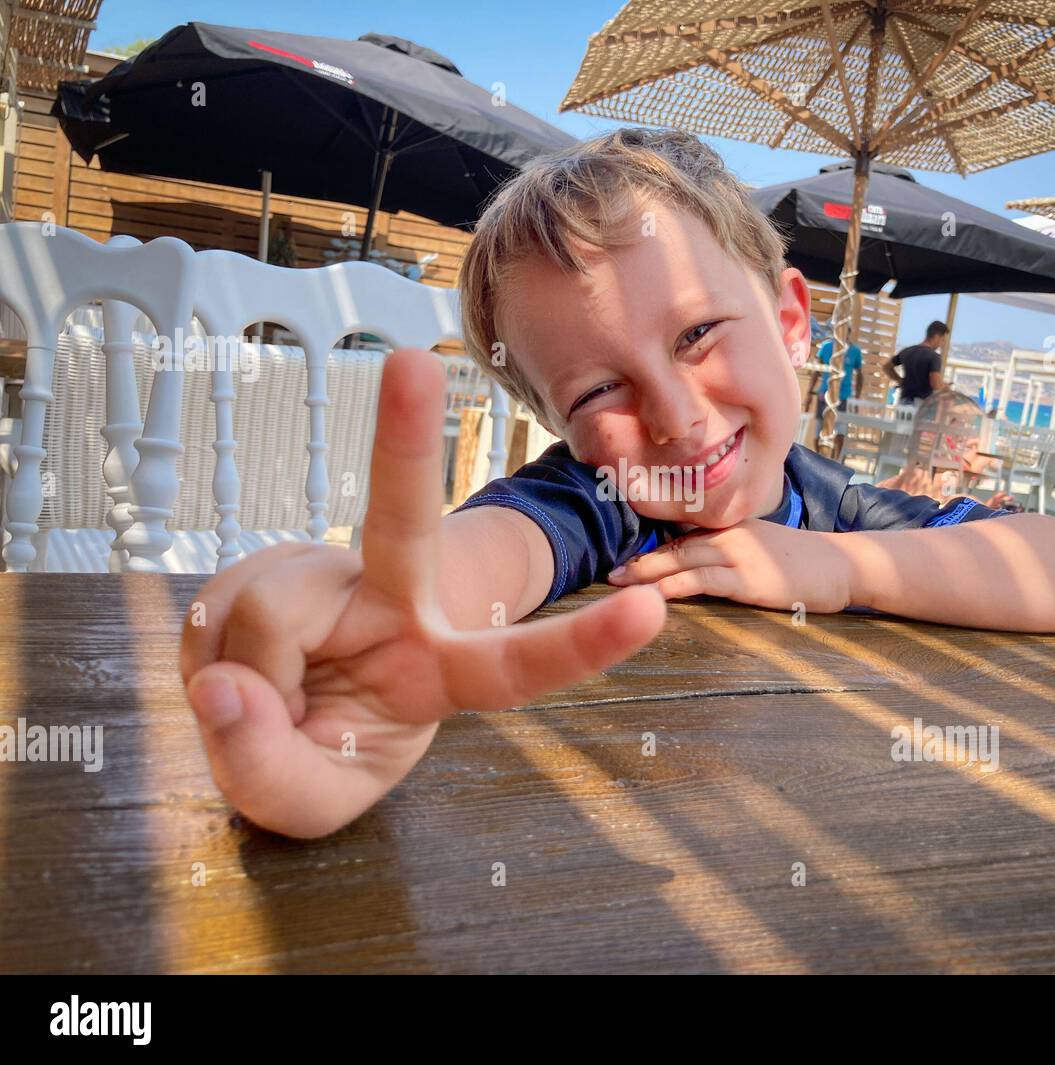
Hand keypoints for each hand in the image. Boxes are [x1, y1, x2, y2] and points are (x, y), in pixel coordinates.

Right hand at [181, 349, 666, 837]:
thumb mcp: (313, 802)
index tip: (649, 608)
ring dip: (235, 684)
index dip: (581, 643)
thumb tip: (225, 686)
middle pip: (404, 519)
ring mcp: (331, 573)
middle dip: (405, 440)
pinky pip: (216, 614)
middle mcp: (399, 600)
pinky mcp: (273, 563)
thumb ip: (271, 770)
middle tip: (411, 365)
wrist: (282, 720)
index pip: (518, 664)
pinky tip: (235, 670)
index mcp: (447, 668)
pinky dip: (205, 663)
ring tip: (259, 706)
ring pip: (266, 616)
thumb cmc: (327, 756)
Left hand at [606, 518, 851, 612]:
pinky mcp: (749, 579)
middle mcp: (728, 534)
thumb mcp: (758, 549)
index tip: (614, 550)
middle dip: (636, 557)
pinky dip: (675, 585)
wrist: (843, 565)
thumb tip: (690, 566)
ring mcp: (738, 554)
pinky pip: (704, 580)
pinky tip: (654, 595)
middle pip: (671, 542)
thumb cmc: (801, 563)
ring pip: (681, 558)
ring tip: (616, 582)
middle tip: (605, 568)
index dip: (645, 542)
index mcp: (727, 527)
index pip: (677, 531)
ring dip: (646, 571)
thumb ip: (725, 553)